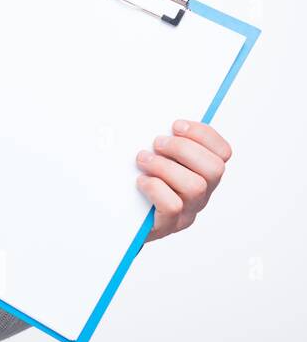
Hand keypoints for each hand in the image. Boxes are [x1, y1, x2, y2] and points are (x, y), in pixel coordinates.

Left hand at [135, 119, 231, 243]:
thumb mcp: (153, 156)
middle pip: (215, 169)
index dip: (203, 134)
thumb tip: (153, 117)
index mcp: (202, 171)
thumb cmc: (137, 180)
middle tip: (157, 142)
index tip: (176, 125)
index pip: (222, 152)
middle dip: (184, 149)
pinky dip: (156, 188)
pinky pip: (173, 206)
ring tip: (143, 159)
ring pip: (195, 187)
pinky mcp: (168, 225)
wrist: (119, 218)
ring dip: (165, 167)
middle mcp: (202, 192)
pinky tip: (141, 181)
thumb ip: (162, 140)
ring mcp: (187, 211)